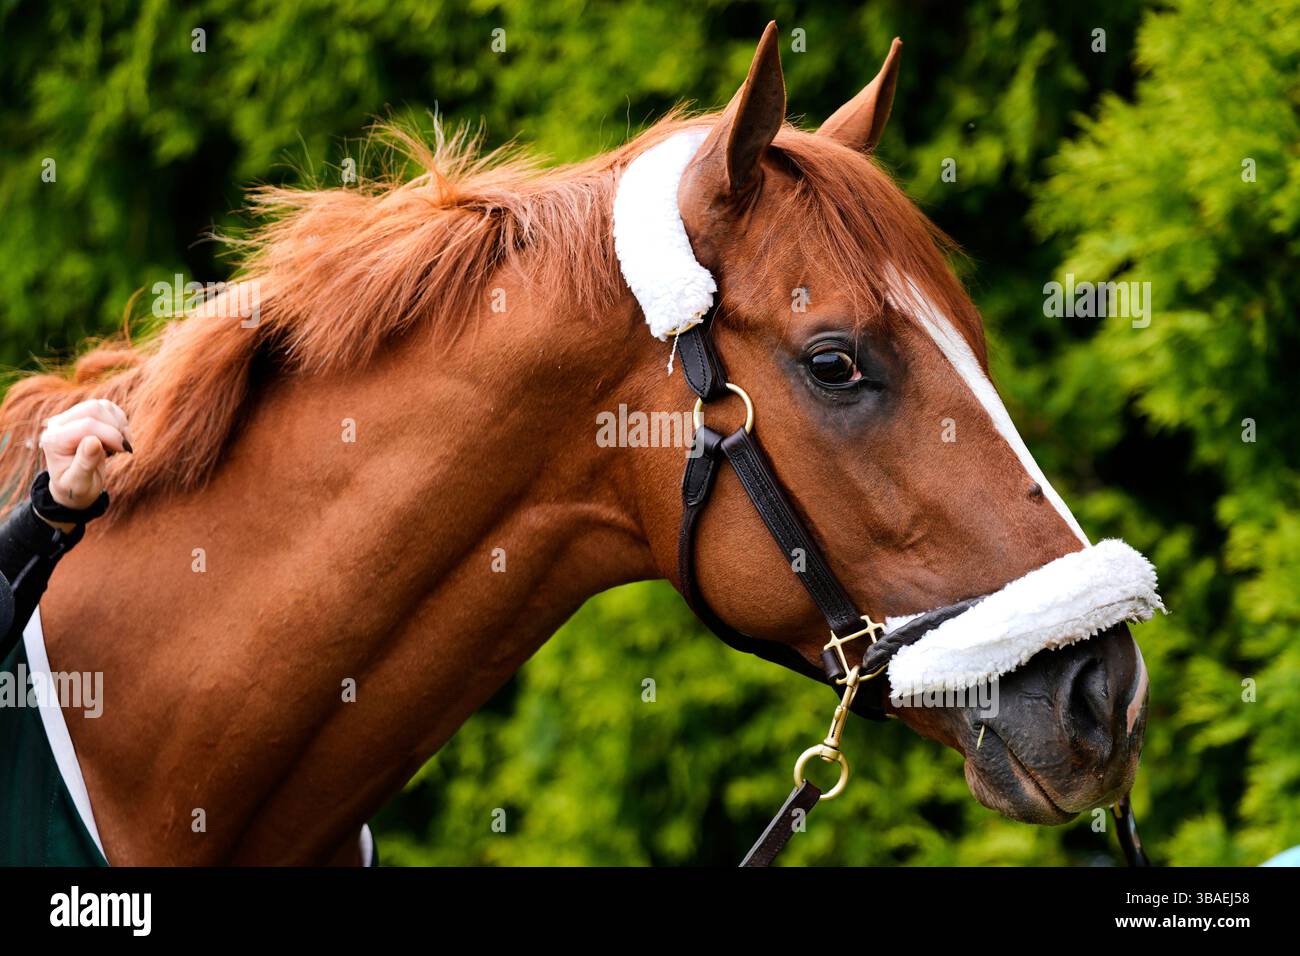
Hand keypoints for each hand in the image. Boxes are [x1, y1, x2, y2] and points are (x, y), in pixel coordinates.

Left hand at [38, 399, 133, 513]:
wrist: (75, 487)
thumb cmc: (75, 488)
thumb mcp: (79, 482)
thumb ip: (84, 463)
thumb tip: (94, 441)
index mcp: (54, 440)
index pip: (87, 425)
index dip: (110, 435)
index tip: (125, 451)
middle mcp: (59, 425)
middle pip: (93, 409)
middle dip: (114, 427)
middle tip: (124, 448)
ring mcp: (72, 418)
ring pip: (102, 406)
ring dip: (119, 423)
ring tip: (122, 445)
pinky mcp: (85, 417)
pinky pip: (107, 408)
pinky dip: (120, 421)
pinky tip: (120, 439)